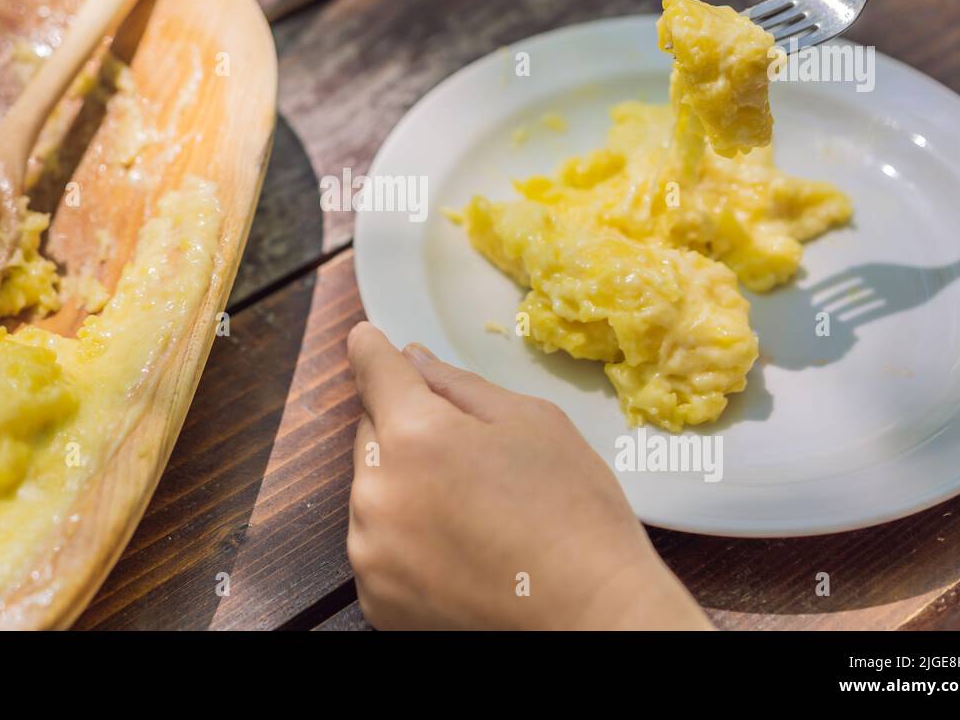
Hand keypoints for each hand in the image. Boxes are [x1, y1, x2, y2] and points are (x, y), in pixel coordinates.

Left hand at [345, 322, 710, 629]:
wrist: (591, 618)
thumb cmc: (574, 515)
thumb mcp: (532, 422)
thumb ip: (460, 385)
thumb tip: (414, 361)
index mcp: (414, 435)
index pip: (373, 371)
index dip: (373, 350)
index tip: (367, 341)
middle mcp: (377, 492)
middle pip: (373, 433)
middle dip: (408, 430)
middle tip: (469, 453)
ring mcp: (371, 552)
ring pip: (373, 490)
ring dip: (404, 486)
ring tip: (473, 510)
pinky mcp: (377, 598)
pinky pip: (378, 545)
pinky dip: (405, 538)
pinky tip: (460, 547)